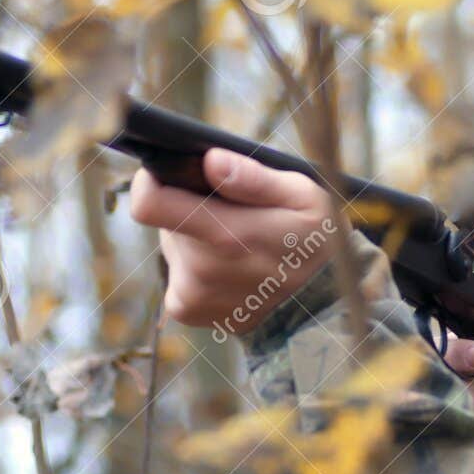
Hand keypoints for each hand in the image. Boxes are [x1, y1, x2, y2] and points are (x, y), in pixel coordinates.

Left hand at [129, 147, 339, 334]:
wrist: (324, 305)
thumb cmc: (314, 241)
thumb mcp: (304, 198)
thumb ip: (254, 179)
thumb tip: (211, 161)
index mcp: (226, 235)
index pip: (149, 205)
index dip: (152, 182)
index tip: (171, 175)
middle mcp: (202, 272)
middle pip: (166, 221)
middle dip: (191, 211)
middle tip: (234, 217)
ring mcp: (194, 296)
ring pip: (173, 247)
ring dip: (196, 241)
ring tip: (239, 247)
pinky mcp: (189, 311)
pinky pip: (176, 274)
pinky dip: (196, 270)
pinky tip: (230, 271)